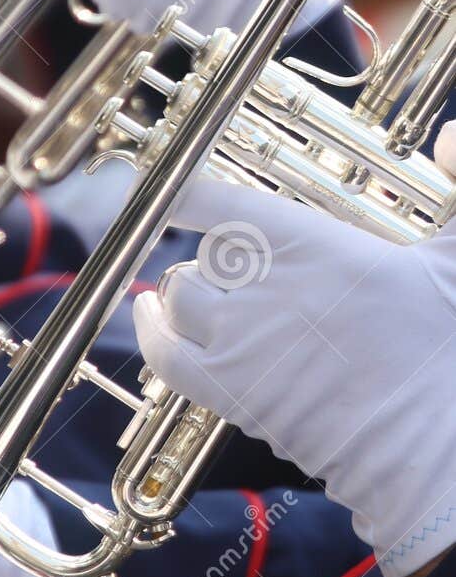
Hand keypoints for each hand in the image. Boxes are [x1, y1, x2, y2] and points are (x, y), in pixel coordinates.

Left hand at [134, 137, 455, 576]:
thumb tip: (453, 133)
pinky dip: (150, 334)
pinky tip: (150, 316)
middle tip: (242, 273)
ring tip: (207, 298)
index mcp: (314, 244)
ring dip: (187, 296)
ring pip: (179, 299)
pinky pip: (163, 356)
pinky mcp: (232, 393)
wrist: (432, 442)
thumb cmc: (447, 352)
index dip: (184, 191)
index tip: (175, 188)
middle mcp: (267, 287)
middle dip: (217, 261)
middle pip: (204, 256)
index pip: (216, 201)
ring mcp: (244, 342)